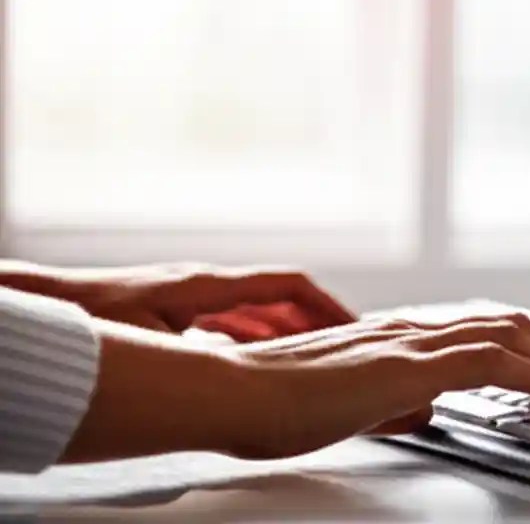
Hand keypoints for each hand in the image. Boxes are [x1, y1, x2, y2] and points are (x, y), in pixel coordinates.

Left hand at [73, 264, 355, 339]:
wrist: (51, 302)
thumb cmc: (94, 320)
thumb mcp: (156, 340)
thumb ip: (206, 348)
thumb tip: (251, 367)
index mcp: (210, 286)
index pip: (287, 285)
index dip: (326, 304)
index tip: (354, 325)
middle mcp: (207, 286)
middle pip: (278, 298)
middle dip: (316, 320)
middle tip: (348, 344)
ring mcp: (193, 295)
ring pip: (256, 310)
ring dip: (287, 329)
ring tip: (315, 354)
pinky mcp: (176, 308)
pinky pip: (231, 320)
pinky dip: (256, 336)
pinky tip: (261, 358)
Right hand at [222, 311, 529, 458]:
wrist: (231, 395)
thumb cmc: (274, 403)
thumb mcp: (350, 405)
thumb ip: (392, 401)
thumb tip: (425, 409)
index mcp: (402, 337)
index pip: (486, 334)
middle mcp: (415, 329)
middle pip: (513, 327)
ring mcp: (414, 341)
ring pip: (514, 337)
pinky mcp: (411, 365)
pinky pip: (495, 361)